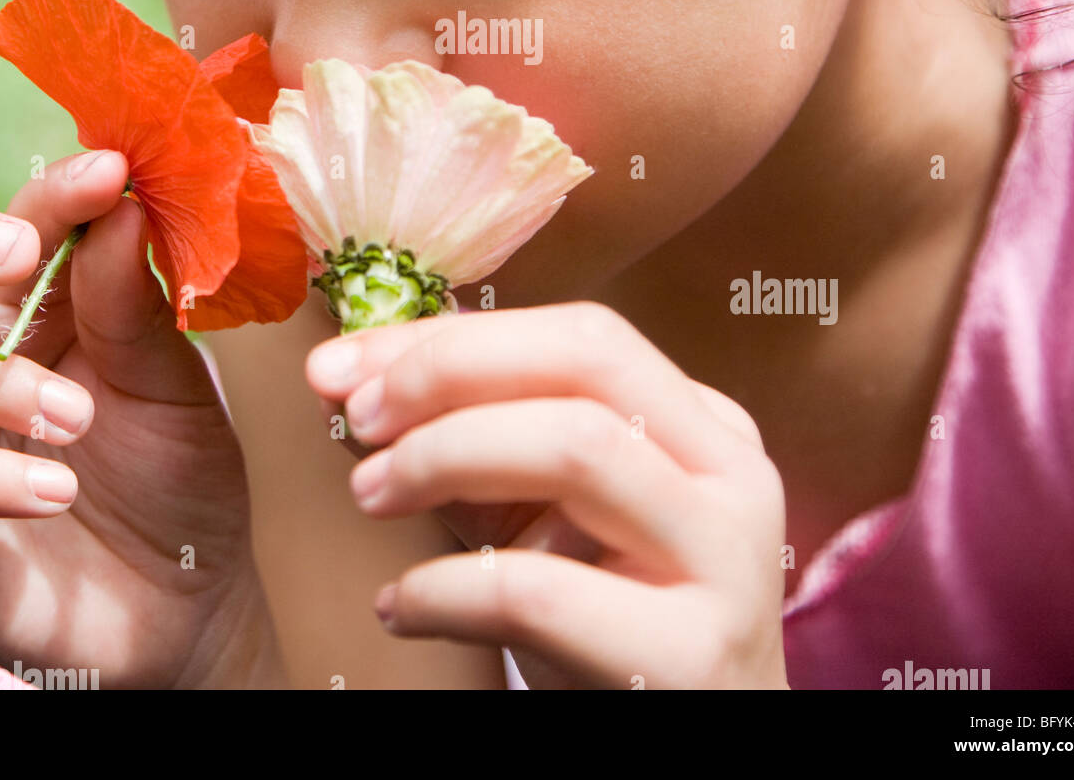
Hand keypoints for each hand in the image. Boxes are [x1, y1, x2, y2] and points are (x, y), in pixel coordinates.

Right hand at [0, 152, 279, 688]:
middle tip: (22, 255)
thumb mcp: (176, 383)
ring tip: (76, 418)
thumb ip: (135, 302)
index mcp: (28, 314)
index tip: (109, 173)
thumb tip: (117, 200)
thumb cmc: (179, 476)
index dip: (46, 192)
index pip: (3, 226)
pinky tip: (56, 489)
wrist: (190, 601)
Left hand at [305, 302, 788, 689]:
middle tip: (359, 416)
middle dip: (452, 369)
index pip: (579, 334)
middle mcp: (730, 475)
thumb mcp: (539, 518)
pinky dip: (444, 586)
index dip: (453, 336)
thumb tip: (350, 372)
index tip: (343, 364)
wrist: (688, 749)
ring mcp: (724, 563)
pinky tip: (398, 606)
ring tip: (370, 495)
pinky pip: (540, 590)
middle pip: (589, 360)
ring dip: (444, 454)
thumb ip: (468, 440)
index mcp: (702, 425)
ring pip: (577, 446)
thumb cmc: (601, 630)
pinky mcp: (690, 658)